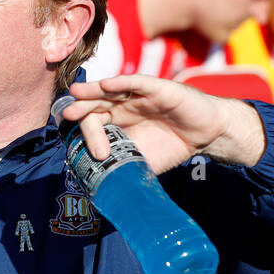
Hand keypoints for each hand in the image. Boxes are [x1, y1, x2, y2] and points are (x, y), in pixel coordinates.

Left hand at [62, 74, 265, 172]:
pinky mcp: (159, 88)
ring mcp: (140, 95)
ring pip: (111, 90)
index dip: (85, 132)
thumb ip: (121, 169)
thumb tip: (97, 191)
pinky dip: (122, 82)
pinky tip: (107, 84)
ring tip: (76, 94)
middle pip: (97, 104)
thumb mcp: (141, 162)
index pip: (94, 123)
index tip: (84, 147)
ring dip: (93, 91)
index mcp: (118, 123)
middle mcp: (125, 106)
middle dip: (81, 109)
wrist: (206, 135)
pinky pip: (137, 82)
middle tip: (67, 115)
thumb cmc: (171, 147)